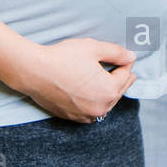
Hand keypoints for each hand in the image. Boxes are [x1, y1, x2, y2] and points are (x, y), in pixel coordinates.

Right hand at [9, 37, 136, 122]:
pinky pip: (91, 111)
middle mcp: (100, 108)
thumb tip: (131, 57)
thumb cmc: (63, 57)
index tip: (126, 57)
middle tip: (125, 70)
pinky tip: (94, 94)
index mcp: (109, 91)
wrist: (34, 71)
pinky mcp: (73, 117)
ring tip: (110, 81)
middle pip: (118, 91)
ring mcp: (86, 115)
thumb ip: (117, 53)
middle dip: (120, 79)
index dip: (126, 63)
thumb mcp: (94, 48)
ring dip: (109, 93)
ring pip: (106, 103)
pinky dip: (95, 102)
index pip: (126, 75)